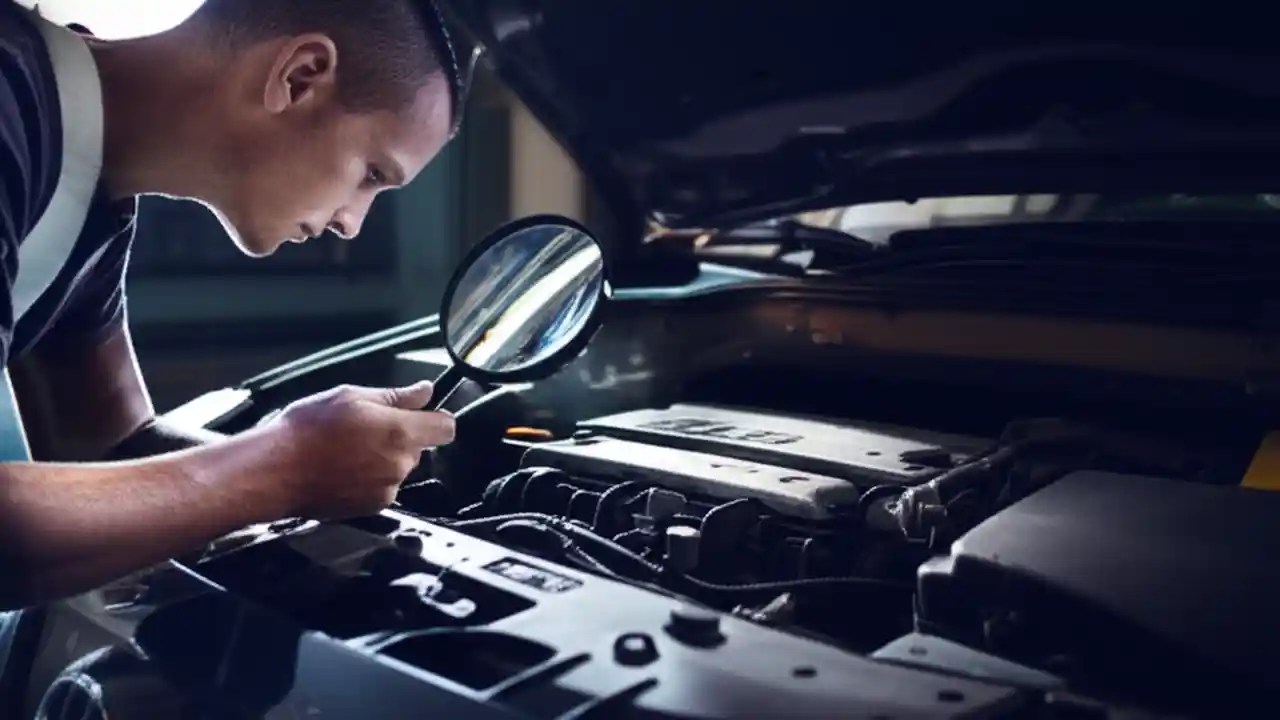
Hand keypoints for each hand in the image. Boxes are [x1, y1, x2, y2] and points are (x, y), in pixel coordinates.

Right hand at [267, 381, 455, 518]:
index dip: (436, 418)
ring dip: (384, 458)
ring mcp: (387, 489)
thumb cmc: (307, 430)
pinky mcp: (373, 507)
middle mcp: (399, 464)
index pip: (446, 428)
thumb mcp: (351, 397)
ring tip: (348, 449)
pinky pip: (384, 487)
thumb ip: (396, 396)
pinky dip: (370, 479)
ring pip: (399, 467)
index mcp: (400, 433)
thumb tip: (425, 391)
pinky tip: (344, 469)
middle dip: (400, 437)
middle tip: (365, 427)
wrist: (276, 472)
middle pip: (419, 447)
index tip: (422, 414)